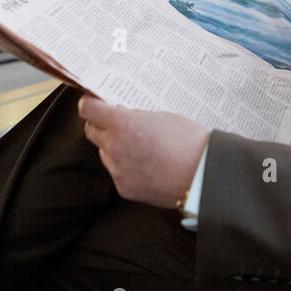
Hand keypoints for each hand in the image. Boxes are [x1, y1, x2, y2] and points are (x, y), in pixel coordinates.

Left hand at [78, 92, 209, 209]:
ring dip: (114, 148)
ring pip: (105, 154)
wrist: (202, 175)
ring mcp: (117, 170)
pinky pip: (117, 173)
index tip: (95, 102)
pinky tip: (146, 166)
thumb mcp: (161, 117)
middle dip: (101, 125)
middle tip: (117, 123)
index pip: (88, 109)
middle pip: (91, 131)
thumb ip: (135, 117)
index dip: (90, 104)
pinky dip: (126, 168)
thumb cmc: (188, 142)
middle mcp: (114, 147)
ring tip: (140, 148)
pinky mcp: (124, 188)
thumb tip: (122, 118)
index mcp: (122, 124)